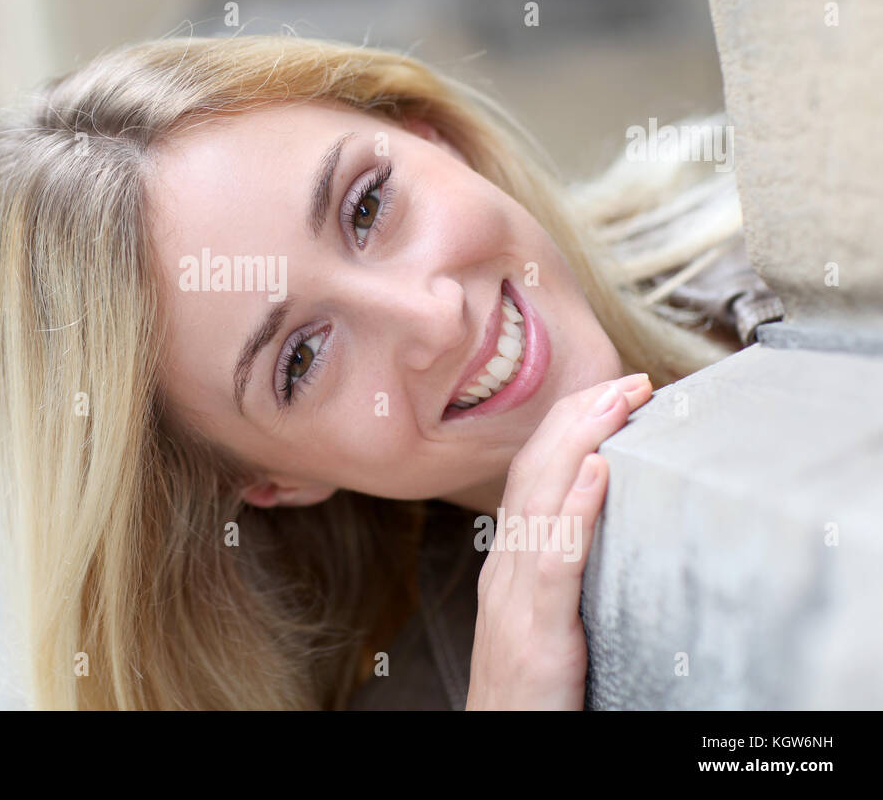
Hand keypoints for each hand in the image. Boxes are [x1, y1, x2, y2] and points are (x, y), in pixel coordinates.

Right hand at [464, 372, 652, 709]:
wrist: (499, 745)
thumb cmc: (527, 695)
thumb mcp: (544, 621)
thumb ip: (564, 573)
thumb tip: (603, 520)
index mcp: (510, 564)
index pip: (533, 475)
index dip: (569, 427)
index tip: (612, 392)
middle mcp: (506, 569)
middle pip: (535, 473)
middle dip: (579, 418)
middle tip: (627, 379)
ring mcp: (514, 597)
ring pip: (541, 501)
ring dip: (581, 442)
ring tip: (617, 401)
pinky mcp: (535, 632)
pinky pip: (554, 563)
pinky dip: (574, 512)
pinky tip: (596, 474)